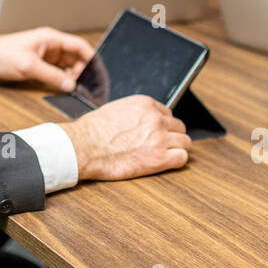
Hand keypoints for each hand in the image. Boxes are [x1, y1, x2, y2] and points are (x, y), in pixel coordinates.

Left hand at [0, 27, 94, 91]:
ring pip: (67, 66)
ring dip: (72, 77)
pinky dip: (62, 80)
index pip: (79, 46)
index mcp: (51, 38)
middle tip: (85, 86)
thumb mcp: (29, 66)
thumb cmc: (2, 54)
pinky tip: (63, 88)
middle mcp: (51, 46)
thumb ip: (51, 76)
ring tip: (75, 89)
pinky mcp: (39, 65)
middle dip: (82, 71)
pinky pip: (57, 72)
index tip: (98, 73)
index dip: (91, 58)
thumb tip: (70, 85)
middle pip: (75, 57)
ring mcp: (45, 55)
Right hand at [62, 95, 191, 180]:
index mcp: (145, 104)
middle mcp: (155, 118)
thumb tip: (142, 120)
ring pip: (184, 142)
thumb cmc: (92, 131)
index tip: (157, 132)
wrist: (83, 147)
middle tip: (160, 145)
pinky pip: (182, 158)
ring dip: (176, 148)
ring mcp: (159, 138)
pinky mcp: (159, 158)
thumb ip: (135, 113)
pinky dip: (176, 160)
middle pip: (178, 126)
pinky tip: (166, 162)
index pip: (167, 113)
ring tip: (164, 154)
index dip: (163, 124)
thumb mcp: (116, 109)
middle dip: (171, 135)